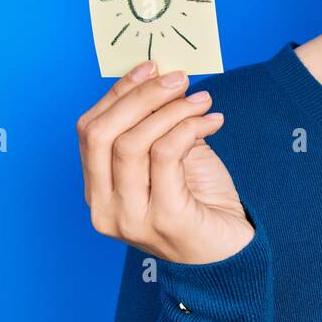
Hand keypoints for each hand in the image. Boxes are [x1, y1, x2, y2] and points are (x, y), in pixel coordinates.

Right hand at [77, 60, 253, 264]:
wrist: (231, 255)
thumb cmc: (200, 204)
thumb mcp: (171, 158)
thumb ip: (156, 125)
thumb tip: (160, 76)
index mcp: (99, 191)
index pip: (90, 130)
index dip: (118, 93)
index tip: (150, 66)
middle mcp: (104, 208)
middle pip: (102, 134)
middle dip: (141, 96)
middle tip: (179, 78)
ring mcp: (130, 218)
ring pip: (132, 143)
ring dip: (171, 110)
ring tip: (202, 99)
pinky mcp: (164, 219)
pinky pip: (167, 155)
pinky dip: (189, 128)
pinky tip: (213, 121)